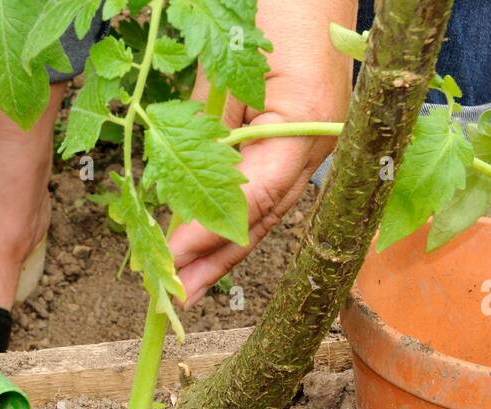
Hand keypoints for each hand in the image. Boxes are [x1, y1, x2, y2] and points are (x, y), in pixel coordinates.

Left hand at [169, 0, 357, 305]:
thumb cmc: (276, 9)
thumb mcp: (228, 72)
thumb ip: (204, 131)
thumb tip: (176, 190)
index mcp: (304, 128)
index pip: (252, 198)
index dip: (210, 234)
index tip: (174, 261)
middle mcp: (316, 148)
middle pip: (261, 219)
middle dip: (215, 260)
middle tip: (176, 297)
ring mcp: (315, 148)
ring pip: (265, 212)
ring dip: (225, 249)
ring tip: (188, 284)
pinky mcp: (304, 142)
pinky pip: (268, 190)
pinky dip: (237, 217)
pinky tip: (211, 241)